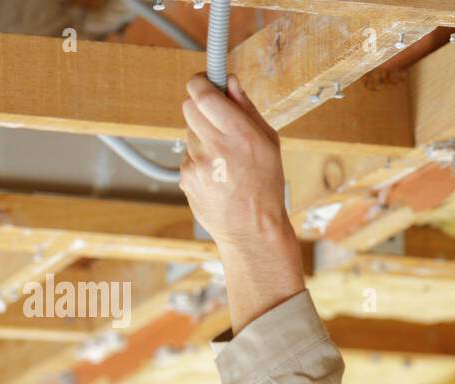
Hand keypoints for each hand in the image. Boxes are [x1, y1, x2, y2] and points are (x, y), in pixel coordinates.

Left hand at [179, 73, 290, 247]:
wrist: (252, 231)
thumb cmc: (265, 187)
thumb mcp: (269, 144)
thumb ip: (247, 109)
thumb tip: (230, 81)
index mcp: (240, 135)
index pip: (202, 93)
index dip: (200, 82)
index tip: (205, 82)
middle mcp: (216, 148)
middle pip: (189, 106)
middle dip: (200, 106)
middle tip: (216, 117)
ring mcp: (197, 165)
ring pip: (189, 132)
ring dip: (202, 136)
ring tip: (223, 158)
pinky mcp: (185, 178)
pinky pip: (188, 156)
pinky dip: (199, 159)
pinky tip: (216, 175)